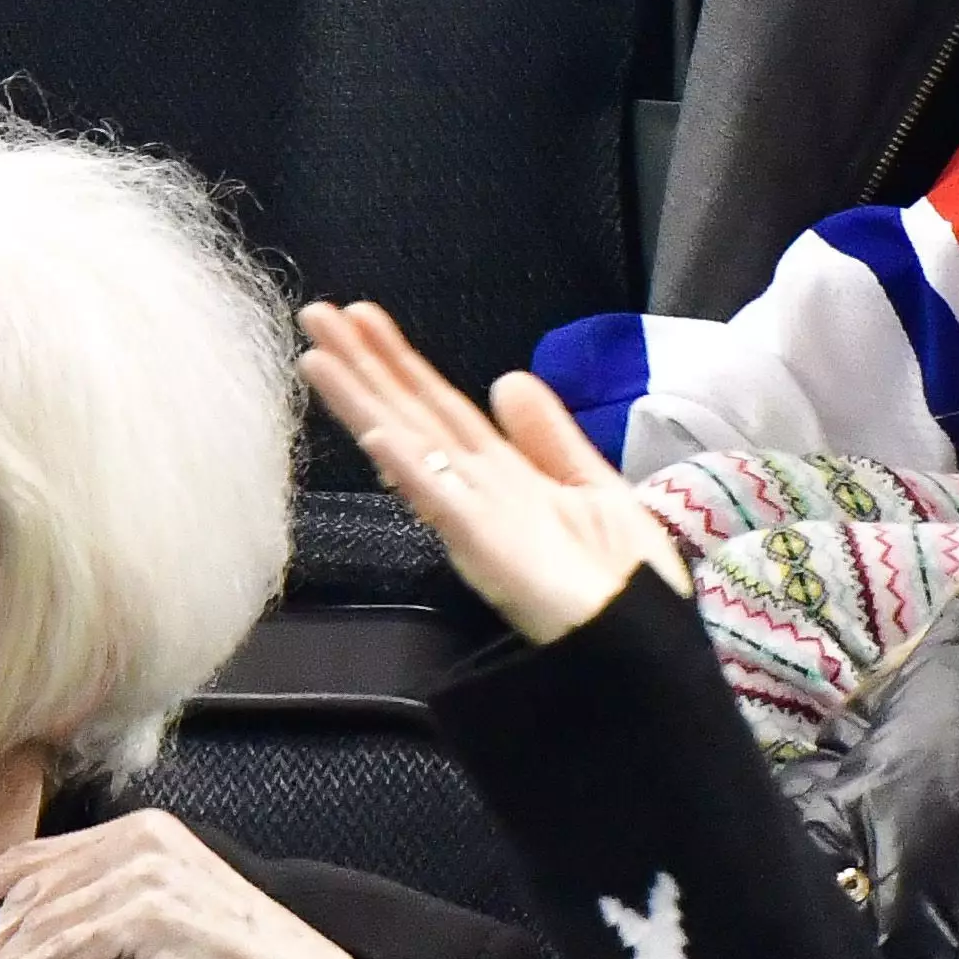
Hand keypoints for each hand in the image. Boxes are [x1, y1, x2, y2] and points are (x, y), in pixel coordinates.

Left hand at [0, 811, 366, 958]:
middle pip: (31, 885)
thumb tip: (16, 955)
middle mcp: (140, 838)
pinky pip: (66, 946)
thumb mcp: (141, 934)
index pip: (38, 852)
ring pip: (42, 916)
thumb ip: (87, 924)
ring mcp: (146, 871)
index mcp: (139, 831)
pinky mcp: (150, 912)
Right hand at [298, 299, 677, 645]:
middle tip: (315, 313)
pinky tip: (381, 440)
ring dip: (367, 405)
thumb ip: (547, 436)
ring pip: (413, 452)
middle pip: (412, 416)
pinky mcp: (492, 554)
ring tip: (320, 360)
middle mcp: (478, 492)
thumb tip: (506, 378)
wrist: (643, 645)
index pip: (439, 405)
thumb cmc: (620, 578)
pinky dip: (415, 473)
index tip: (361, 315)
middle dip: (365, 367)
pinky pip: (448, 508)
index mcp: (502, 474)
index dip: (401, 361)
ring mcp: (478, 521)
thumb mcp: (591, 485)